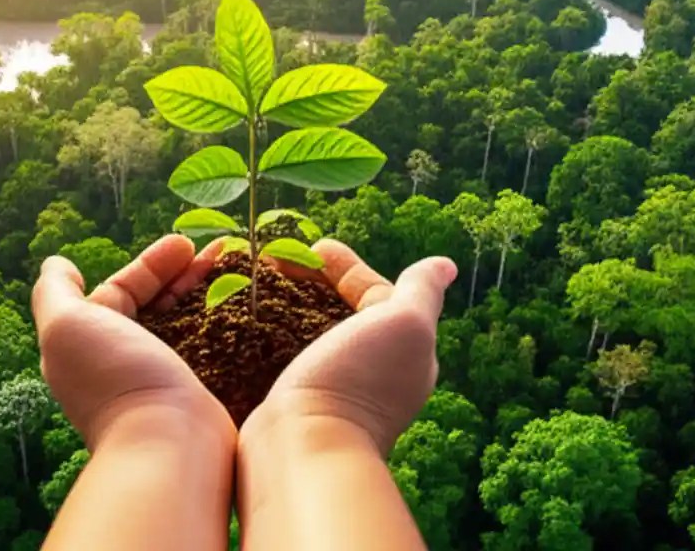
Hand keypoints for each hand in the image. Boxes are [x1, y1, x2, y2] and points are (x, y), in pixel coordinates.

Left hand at [31, 235, 231, 448]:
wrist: (167, 443)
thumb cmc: (114, 378)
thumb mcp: (65, 325)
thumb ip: (54, 292)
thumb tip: (58, 264)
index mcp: (92, 343)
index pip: (120, 291)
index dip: (151, 264)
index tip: (186, 243)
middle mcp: (124, 362)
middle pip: (156, 305)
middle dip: (183, 273)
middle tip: (218, 250)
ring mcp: (163, 381)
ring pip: (186, 324)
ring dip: (207, 292)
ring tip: (237, 269)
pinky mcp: (198, 395)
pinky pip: (211, 348)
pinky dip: (226, 323)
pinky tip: (247, 307)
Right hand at [244, 241, 457, 454]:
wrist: (303, 449)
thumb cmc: (357, 381)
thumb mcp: (405, 324)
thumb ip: (422, 292)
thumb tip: (445, 265)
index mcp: (404, 351)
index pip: (377, 293)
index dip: (346, 266)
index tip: (313, 246)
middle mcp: (374, 373)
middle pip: (342, 311)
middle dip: (314, 282)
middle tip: (278, 261)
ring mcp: (335, 391)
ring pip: (312, 334)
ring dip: (288, 305)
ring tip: (259, 285)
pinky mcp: (298, 405)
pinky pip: (287, 358)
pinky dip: (271, 334)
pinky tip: (249, 325)